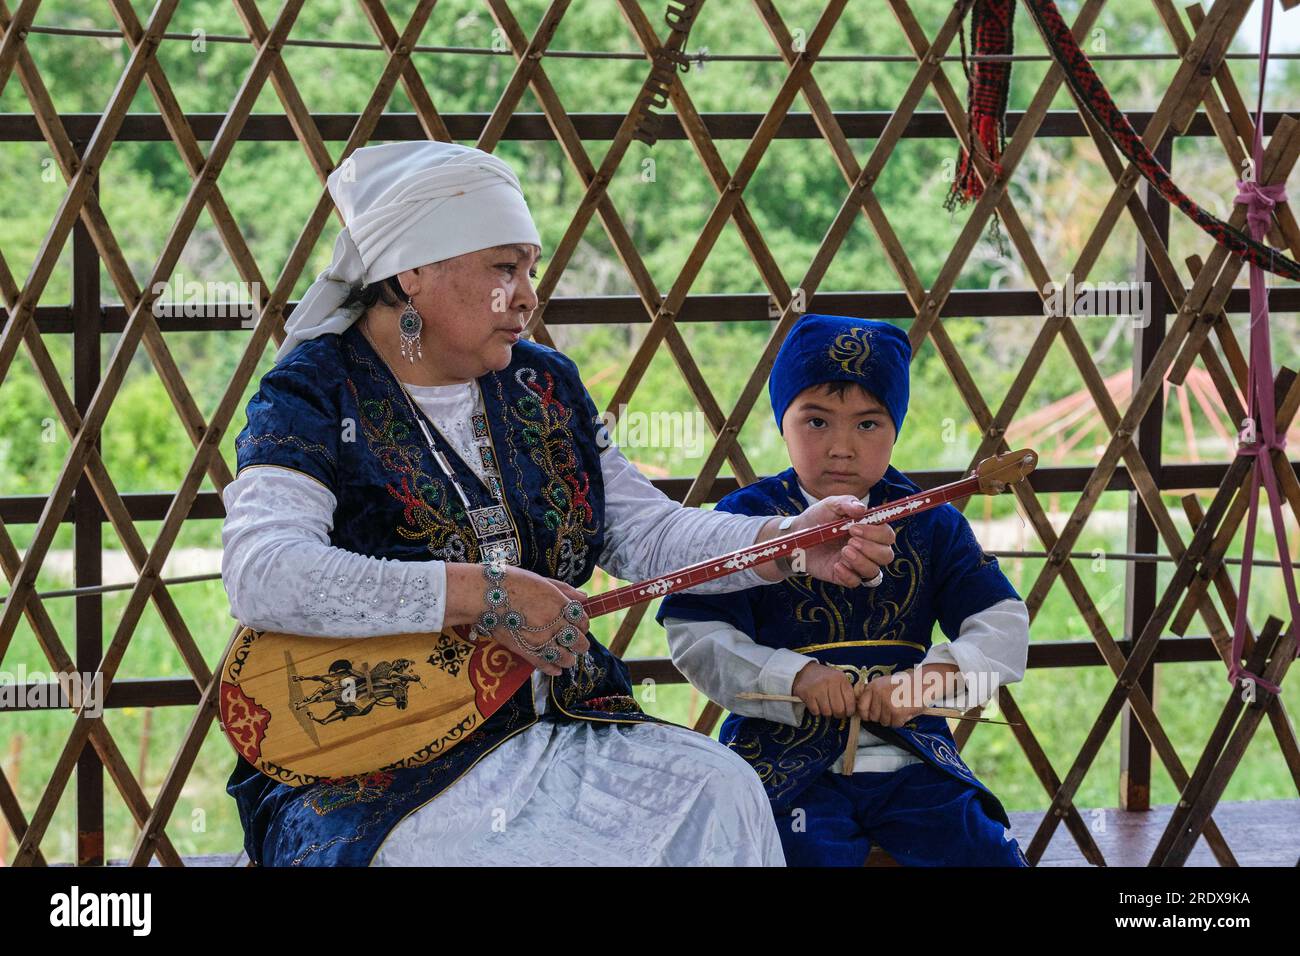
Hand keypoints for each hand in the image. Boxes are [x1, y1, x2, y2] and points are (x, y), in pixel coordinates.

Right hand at [447, 564, 590, 675]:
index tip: (579, 625)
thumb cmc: (512, 582)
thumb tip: (584, 597)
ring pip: (566, 657)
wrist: (485, 595)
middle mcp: (554, 623)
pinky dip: (553, 669)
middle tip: (576, 643)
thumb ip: (564, 590)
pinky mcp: (525, 650)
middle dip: (580, 643)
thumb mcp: (542, 580)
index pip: (582, 621)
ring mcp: (540, 639)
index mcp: (559, 604)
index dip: (583, 624)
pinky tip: (557, 670)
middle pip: (578, 641)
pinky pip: (545, 665)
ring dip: (569, 658)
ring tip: (568, 657)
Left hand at [791, 496, 895, 586]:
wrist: (797, 535)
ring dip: (861, 562)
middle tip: (850, 541)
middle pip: (886, 555)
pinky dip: (848, 575)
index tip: (854, 528)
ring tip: (843, 551)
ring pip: (874, 571)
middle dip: (871, 549)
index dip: (876, 533)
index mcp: (869, 531)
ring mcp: (857, 564)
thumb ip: (846, 503)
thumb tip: (861, 508)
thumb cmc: (819, 518)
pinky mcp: (844, 576)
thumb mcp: (830, 505)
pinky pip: (855, 582)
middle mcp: (868, 549)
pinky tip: (836, 565)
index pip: (887, 535)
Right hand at [791, 661, 856, 718]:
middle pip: (838, 709)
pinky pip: (815, 711)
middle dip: (838, 714)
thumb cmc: (825, 678)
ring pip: (827, 712)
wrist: (805, 670)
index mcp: (841, 678)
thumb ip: (846, 692)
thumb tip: (853, 711)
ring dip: (826, 712)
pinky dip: (816, 711)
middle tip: (836, 713)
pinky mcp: (806, 693)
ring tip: (825, 706)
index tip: (847, 713)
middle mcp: (830, 682)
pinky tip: (816, 704)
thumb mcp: (838, 680)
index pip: (850, 701)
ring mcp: (817, 687)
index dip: (850, 711)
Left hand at [856, 669, 925, 727]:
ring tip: (900, 708)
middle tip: (892, 709)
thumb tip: (863, 712)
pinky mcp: (898, 712)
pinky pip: (895, 724)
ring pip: (884, 722)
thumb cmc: (904, 685)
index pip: (861, 707)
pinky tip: (905, 711)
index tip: (871, 716)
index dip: (866, 714)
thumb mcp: (884, 684)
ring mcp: (887, 703)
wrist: (923, 683)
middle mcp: (878, 694)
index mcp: (873, 687)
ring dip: (892, 719)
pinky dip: (901, 721)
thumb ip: (873, 695)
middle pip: (873, 717)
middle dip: (882, 717)